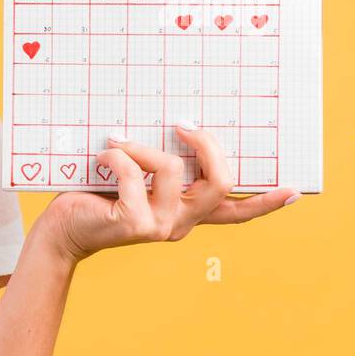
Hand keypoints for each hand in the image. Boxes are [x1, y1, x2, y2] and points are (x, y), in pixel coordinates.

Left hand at [36, 124, 300, 264]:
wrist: (61, 230)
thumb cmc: (97, 196)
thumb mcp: (137, 178)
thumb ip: (162, 165)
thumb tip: (181, 125)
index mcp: (187, 214)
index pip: (234, 212)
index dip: (265, 203)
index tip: (293, 192)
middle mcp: (180, 224)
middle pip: (219, 182)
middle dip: (207, 145)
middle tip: (183, 125)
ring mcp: (159, 227)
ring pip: (172, 169)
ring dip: (142, 146)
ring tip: (116, 143)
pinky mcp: (134, 224)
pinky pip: (135, 174)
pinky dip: (118, 156)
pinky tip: (103, 156)